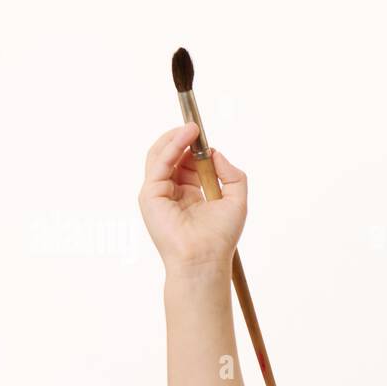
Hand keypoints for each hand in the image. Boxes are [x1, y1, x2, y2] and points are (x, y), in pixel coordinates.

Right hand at [138, 121, 247, 274]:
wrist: (206, 258)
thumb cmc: (220, 237)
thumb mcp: (236, 200)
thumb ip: (232, 175)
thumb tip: (216, 152)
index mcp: (190, 194)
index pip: (187, 161)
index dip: (195, 146)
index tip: (205, 134)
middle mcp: (172, 192)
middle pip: (171, 155)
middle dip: (184, 139)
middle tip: (198, 127)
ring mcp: (159, 193)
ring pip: (161, 155)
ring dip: (177, 138)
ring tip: (193, 128)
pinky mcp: (150, 195)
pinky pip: (159, 163)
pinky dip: (172, 146)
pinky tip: (186, 137)